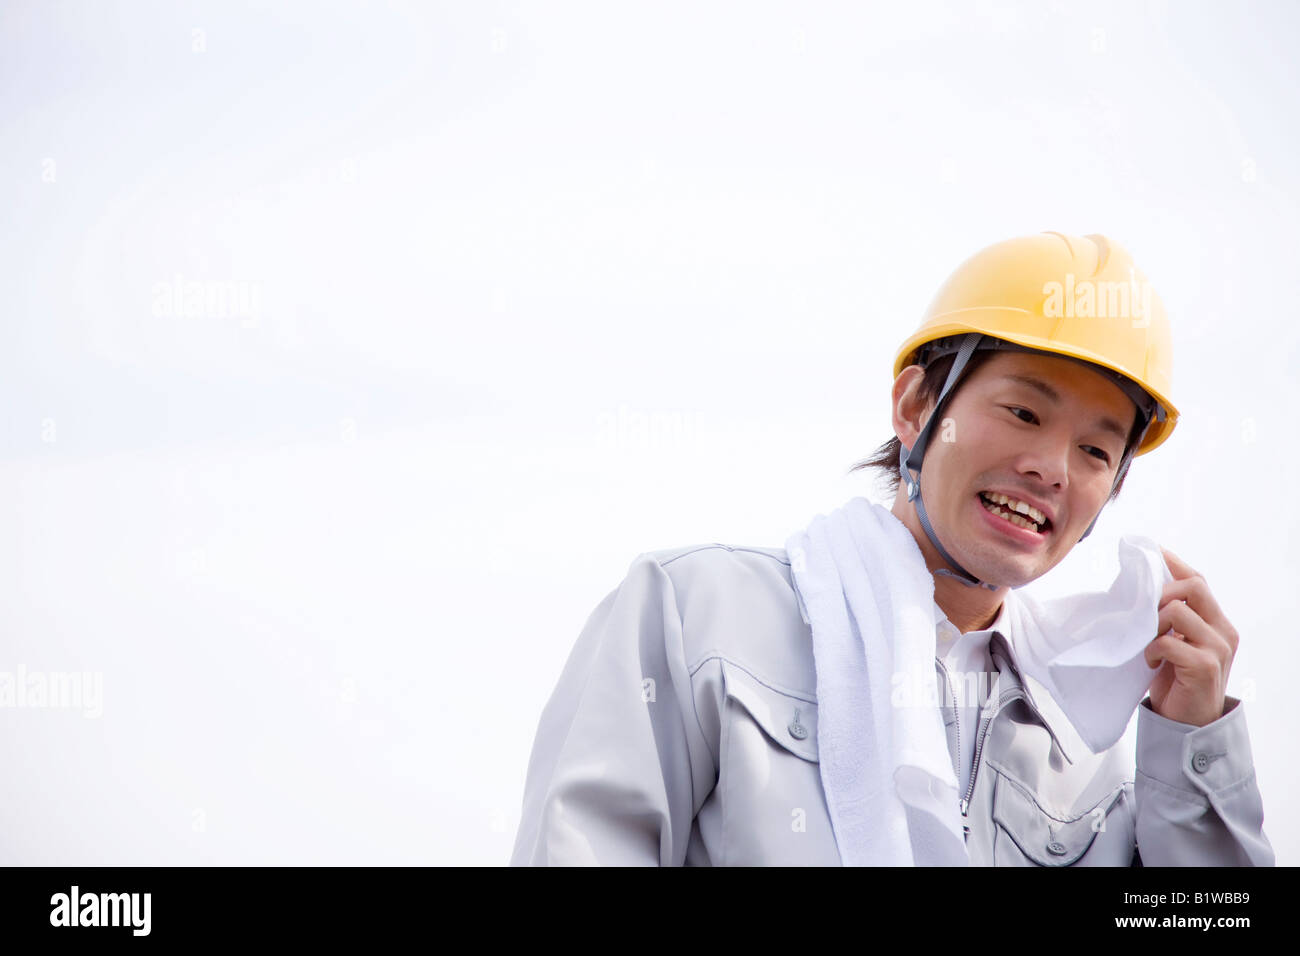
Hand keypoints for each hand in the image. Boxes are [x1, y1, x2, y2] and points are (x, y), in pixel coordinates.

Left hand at [1143, 547, 1237, 726]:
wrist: (1187, 725)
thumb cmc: (1176, 681)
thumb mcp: (1175, 642)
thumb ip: (1169, 618)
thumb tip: (1144, 587)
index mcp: (1216, 622)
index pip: (1197, 580)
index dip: (1173, 563)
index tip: (1150, 551)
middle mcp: (1222, 631)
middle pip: (1193, 586)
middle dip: (1161, 592)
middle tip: (1144, 614)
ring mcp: (1217, 648)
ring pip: (1177, 611)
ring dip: (1153, 624)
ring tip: (1148, 643)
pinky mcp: (1204, 667)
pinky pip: (1169, 642)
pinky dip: (1153, 649)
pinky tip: (1152, 661)